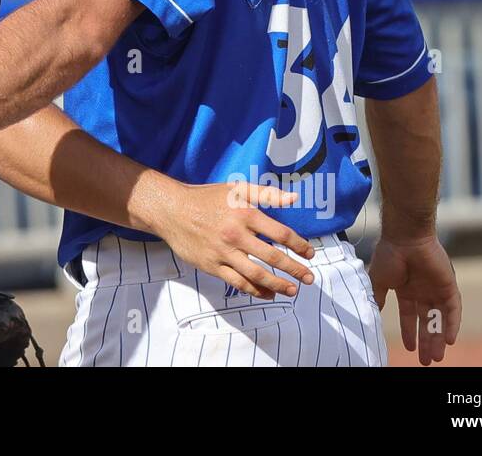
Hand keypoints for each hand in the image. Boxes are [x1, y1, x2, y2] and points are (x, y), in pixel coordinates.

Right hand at [155, 181, 316, 299]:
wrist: (171, 210)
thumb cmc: (205, 198)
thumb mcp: (236, 189)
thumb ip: (267, 194)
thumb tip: (294, 198)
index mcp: (246, 214)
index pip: (282, 234)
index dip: (300, 246)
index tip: (310, 254)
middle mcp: (236, 235)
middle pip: (274, 258)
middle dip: (295, 270)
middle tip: (309, 278)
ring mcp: (224, 253)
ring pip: (257, 275)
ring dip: (279, 285)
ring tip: (292, 290)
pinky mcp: (212, 266)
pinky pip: (238, 282)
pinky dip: (255, 291)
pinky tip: (267, 294)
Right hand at [368, 234, 461, 364]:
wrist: (405, 236)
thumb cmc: (389, 255)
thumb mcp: (378, 280)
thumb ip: (379, 297)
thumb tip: (374, 312)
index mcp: (406, 289)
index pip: (410, 316)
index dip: (409, 332)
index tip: (408, 348)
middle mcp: (422, 291)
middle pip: (426, 322)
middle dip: (426, 342)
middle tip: (426, 361)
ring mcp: (436, 289)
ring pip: (440, 319)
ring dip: (438, 338)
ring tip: (436, 357)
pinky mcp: (448, 286)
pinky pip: (453, 309)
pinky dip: (452, 324)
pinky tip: (448, 340)